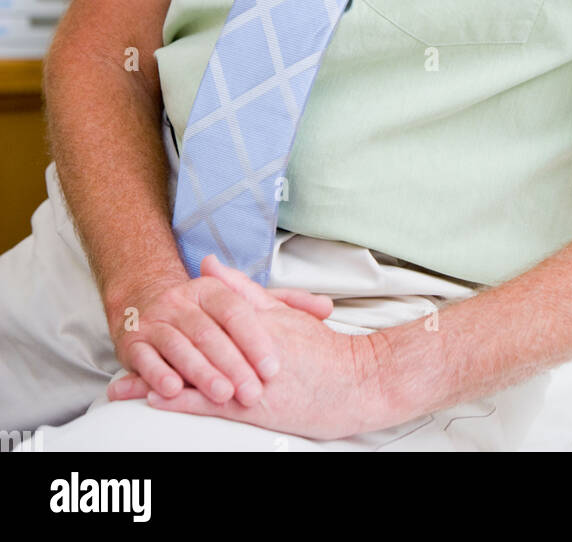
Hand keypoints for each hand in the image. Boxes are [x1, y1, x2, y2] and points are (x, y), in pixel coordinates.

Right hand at [106, 255, 333, 408]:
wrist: (144, 298)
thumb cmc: (204, 310)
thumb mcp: (244, 302)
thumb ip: (285, 304)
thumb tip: (325, 307)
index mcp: (211, 290)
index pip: (236, 312)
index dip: (254, 340)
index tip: (273, 366)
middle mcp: (183, 301)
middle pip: (210, 332)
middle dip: (232, 364)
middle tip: (252, 392)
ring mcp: (158, 321)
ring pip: (181, 345)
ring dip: (200, 372)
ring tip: (221, 394)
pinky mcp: (134, 342)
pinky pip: (146, 357)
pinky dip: (157, 373)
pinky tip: (172, 390)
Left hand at [112, 256, 388, 439]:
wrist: (356, 381)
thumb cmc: (323, 351)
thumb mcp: (283, 311)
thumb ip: (244, 290)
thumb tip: (209, 264)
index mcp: (251, 321)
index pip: (200, 318)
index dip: (167, 322)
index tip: (139, 321)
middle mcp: (244, 348)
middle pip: (189, 349)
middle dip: (152, 355)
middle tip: (121, 358)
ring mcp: (248, 377)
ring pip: (193, 377)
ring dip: (156, 381)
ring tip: (123, 387)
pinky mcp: (257, 406)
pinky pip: (212, 403)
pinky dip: (183, 399)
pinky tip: (159, 399)